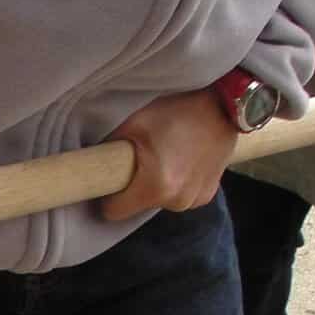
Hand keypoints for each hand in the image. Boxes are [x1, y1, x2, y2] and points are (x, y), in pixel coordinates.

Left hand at [100, 89, 237, 221]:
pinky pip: (178, 196)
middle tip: (145, 156)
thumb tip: (89, 166)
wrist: (224, 103)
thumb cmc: (176, 108)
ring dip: (157, 185)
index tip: (114, 177)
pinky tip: (183, 160)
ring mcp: (194, 200)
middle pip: (136, 206)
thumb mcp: (132, 124)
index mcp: (155, 186)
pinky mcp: (206, 195)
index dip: (109, 194)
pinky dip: (176, 183)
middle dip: (134, 187)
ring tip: (167, 154)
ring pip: (158, 202)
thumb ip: (108, 151)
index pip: (112, 212)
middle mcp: (176, 200)